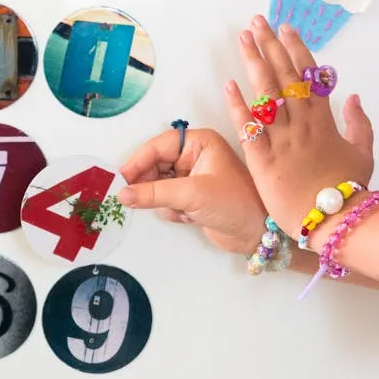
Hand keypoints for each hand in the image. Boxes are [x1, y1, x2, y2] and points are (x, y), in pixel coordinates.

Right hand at [117, 127, 267, 254]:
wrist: (257, 235)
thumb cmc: (234, 204)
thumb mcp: (192, 194)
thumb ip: (154, 193)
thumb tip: (122, 194)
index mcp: (200, 143)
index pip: (159, 145)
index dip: (139, 160)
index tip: (122, 177)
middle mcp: (195, 156)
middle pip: (155, 164)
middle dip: (149, 183)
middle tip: (133, 197)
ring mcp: (192, 177)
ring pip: (158, 184)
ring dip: (162, 199)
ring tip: (176, 209)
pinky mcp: (191, 197)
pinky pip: (165, 199)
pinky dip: (170, 209)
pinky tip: (186, 217)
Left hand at [224, 16, 374, 242]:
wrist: (334, 219)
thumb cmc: (348, 190)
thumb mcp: (363, 153)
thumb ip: (360, 123)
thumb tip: (355, 97)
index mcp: (324, 121)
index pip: (309, 76)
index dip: (296, 50)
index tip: (285, 28)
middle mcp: (302, 124)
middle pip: (284, 76)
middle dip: (270, 46)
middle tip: (256, 22)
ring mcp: (282, 139)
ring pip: (266, 93)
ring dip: (253, 63)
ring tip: (242, 39)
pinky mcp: (263, 159)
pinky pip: (248, 127)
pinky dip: (237, 105)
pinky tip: (228, 84)